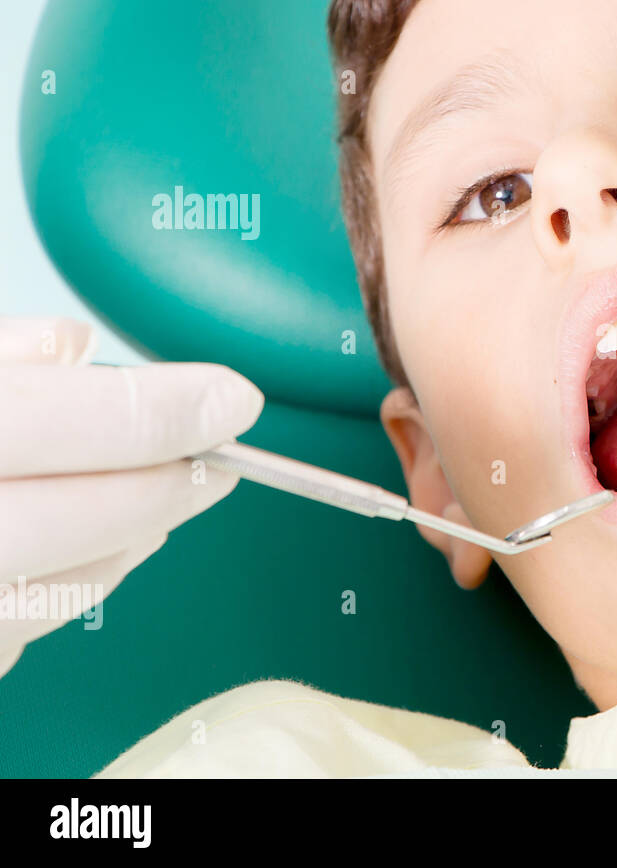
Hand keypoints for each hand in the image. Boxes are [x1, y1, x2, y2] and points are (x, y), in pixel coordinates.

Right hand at [0, 317, 263, 677]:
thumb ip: (4, 362)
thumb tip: (74, 346)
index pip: (74, 419)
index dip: (170, 409)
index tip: (233, 400)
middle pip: (94, 512)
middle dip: (173, 482)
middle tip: (221, 457)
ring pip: (74, 583)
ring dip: (132, 534)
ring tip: (155, 489)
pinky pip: (30, 629)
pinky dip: (76, 581)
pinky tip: (87, 545)